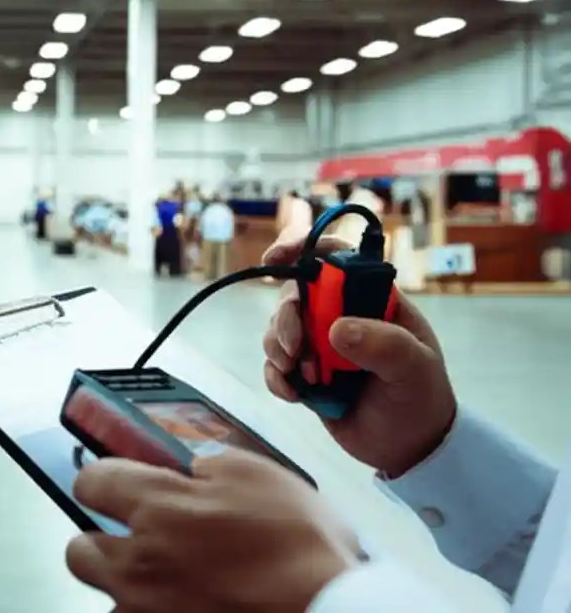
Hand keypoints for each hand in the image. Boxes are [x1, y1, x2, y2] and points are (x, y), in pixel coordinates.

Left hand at [67, 451, 358, 612]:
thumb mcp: (259, 475)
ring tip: (165, 583)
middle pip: (78, 551)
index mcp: (155, 508)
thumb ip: (210, 464)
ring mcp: (148, 610)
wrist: (330, 609)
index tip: (114, 483)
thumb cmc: (301, 548)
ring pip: (107, 599)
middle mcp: (138, 562)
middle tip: (136, 539)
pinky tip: (182, 605)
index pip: (90, 482)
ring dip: (126, 588)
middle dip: (100, 541)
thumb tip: (191, 467)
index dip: (103, 479)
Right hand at [261, 230, 456, 477]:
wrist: (408, 449)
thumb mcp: (413, 369)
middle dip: (285, 317)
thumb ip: (382, 345)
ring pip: (279, 327)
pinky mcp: (304, 372)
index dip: (303, 248)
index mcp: (372, 299)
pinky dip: (276, 376)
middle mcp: (342, 314)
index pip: (335, 257)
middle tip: (293, 348)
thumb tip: (336, 329)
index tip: (276, 258)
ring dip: (278, 348)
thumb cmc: (420, 399)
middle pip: (296, 293)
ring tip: (299, 378)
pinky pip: (275, 363)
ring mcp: (320, 344)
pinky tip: (293, 395)